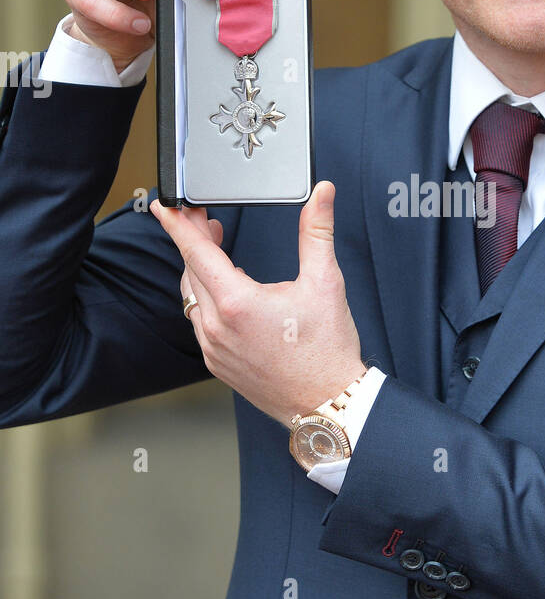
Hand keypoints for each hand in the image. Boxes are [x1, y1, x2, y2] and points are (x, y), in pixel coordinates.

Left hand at [149, 181, 363, 427]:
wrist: (327, 403)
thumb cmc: (327, 350)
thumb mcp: (325, 282)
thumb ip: (317, 231)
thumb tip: (322, 194)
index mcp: (237, 303)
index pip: (196, 252)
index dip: (176, 224)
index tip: (163, 205)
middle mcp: (217, 328)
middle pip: (191, 270)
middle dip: (194, 240)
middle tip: (203, 216)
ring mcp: (213, 349)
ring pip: (191, 297)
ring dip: (199, 269)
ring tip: (215, 247)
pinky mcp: (217, 364)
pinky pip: (199, 322)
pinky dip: (206, 298)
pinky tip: (225, 289)